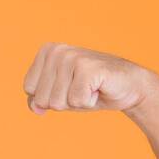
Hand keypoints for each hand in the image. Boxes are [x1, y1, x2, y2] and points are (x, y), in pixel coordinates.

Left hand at [22, 43, 158, 115]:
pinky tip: (98, 89)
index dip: (49, 97)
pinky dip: (89, 102)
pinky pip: (76, 101)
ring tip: (90, 89)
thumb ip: (39, 99)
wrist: (128, 87)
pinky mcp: (87, 68)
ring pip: (58, 102)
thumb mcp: (60, 95)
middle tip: (81, 89)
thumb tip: (35, 107)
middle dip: (63, 102)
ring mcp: (72, 57)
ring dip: (77, 102)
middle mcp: (57, 51)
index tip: (69, 87)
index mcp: (47, 52)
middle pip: (42, 98)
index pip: (29, 89)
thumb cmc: (91, 90)